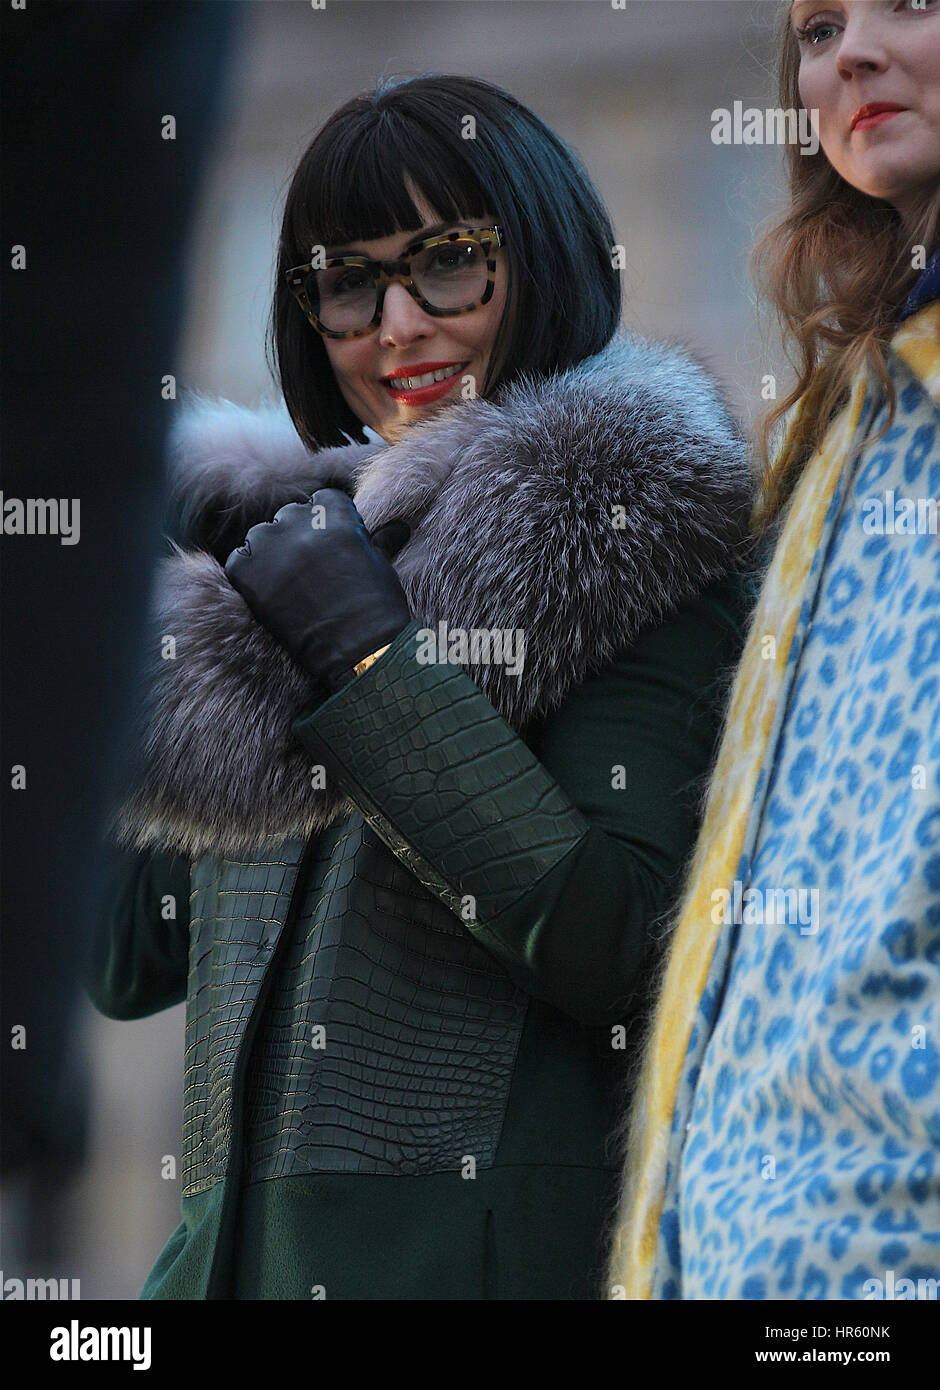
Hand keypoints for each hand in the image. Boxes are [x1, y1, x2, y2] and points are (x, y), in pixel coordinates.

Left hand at [224, 488, 411, 691]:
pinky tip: (273, 596)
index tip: (333, 548)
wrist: (359, 650)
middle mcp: (299, 521)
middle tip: (312, 573)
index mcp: (334, 513)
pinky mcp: (247, 570)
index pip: (322, 501)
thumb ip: (379, 540)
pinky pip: (241, 561)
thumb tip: (399, 527)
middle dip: (299, 538)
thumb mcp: (381, 565)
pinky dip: (252, 575)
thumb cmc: (377, 608)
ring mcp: (270, 545)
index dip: (327, 525)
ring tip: (292, 587)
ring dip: (273, 554)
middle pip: (290, 517)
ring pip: (262, 537)